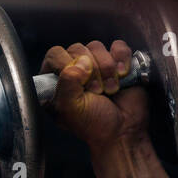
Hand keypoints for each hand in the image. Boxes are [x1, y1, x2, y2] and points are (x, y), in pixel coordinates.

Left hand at [40, 40, 148, 155]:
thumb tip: (82, 61)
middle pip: (76, 48)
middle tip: (96, 92)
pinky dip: (122, 59)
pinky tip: (123, 75)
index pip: (54, 55)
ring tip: (110, 89)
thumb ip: (67, 81)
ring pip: (96, 46)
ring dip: (106, 68)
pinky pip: (118, 46)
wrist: (123, 131)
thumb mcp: (70, 108)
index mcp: (55, 83)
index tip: (79, 83)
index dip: (67, 65)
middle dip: (90, 71)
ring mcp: (96, 65)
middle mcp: (74, 71)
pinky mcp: (116, 62)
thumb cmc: (94, 124)